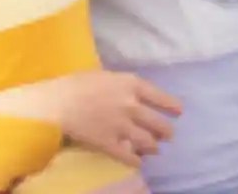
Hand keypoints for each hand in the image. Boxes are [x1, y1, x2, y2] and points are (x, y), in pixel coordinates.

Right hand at [54, 71, 182, 167]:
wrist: (58, 102)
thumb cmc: (77, 83)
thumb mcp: (105, 75)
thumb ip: (122, 84)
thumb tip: (131, 91)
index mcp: (131, 85)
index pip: (160, 97)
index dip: (171, 106)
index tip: (179, 111)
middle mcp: (131, 106)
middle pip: (157, 123)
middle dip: (165, 131)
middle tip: (168, 135)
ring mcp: (122, 126)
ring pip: (147, 141)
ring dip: (153, 146)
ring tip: (155, 149)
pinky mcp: (109, 143)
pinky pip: (128, 156)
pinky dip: (135, 160)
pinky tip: (138, 162)